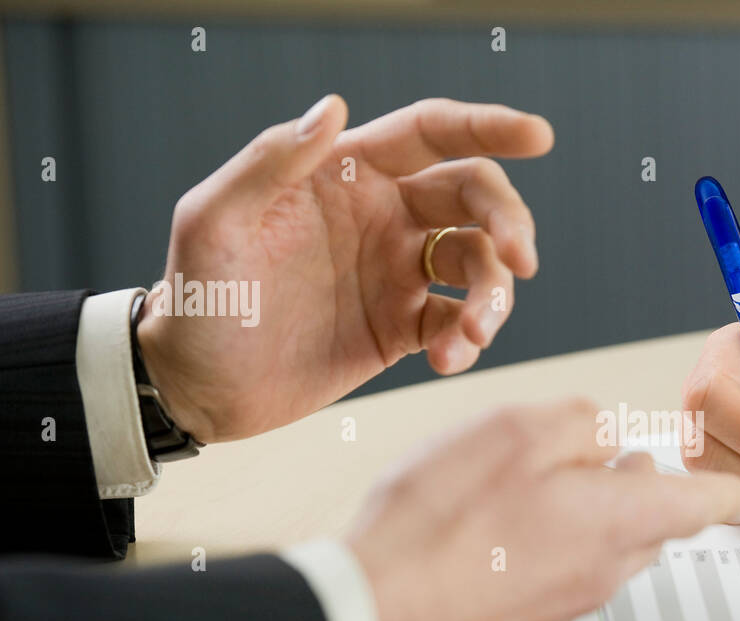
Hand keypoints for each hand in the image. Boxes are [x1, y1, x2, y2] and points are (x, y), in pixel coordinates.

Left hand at [136, 94, 553, 443]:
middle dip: (510, 222)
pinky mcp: (402, 330)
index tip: (539, 135)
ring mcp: (397, 274)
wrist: (196, 388)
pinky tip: (451, 361)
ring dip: (495, 296)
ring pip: (480, 264)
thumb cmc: (195, 298)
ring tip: (472, 335)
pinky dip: (470, 342)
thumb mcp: (213, 221)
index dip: (488, 126)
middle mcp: (384, 217)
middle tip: (522, 261)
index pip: (431, 133)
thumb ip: (270, 161)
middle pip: (476, 197)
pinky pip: (459, 325)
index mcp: (346, 174)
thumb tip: (335, 106)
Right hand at [343, 397, 739, 620]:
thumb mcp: (517, 431)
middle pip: (654, 525)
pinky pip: (563, 578)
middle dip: (643, 487)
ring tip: (549, 483)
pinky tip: (502, 528)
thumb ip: (582, 422)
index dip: (733, 484)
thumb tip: (607, 433)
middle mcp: (607, 573)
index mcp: (623, 520)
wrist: (376, 613)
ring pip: (607, 551)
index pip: (710, 505)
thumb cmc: (442, 522)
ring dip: (593, 513)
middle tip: (619, 456)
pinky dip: (552, 547)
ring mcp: (567, 608)